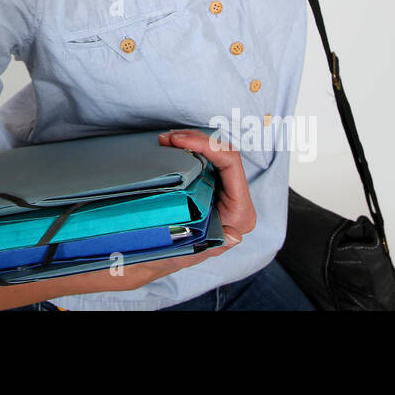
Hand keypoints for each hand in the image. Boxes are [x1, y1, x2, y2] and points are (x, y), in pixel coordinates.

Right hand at [93, 128, 255, 293]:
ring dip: (191, 141)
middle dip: (197, 139)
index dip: (208, 146)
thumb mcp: (188, 253)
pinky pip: (206, 158)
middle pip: (224, 153)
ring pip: (215, 152)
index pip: (231, 165)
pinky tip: (170, 146)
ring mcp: (224, 189)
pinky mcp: (212, 184)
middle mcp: (236, 198)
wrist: (156, 255)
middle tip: (167, 138)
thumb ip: (213, 246)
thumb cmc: (171, 255)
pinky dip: (187, 148)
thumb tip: (236, 236)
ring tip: (166, 140)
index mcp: (238, 213)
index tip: (178, 141)